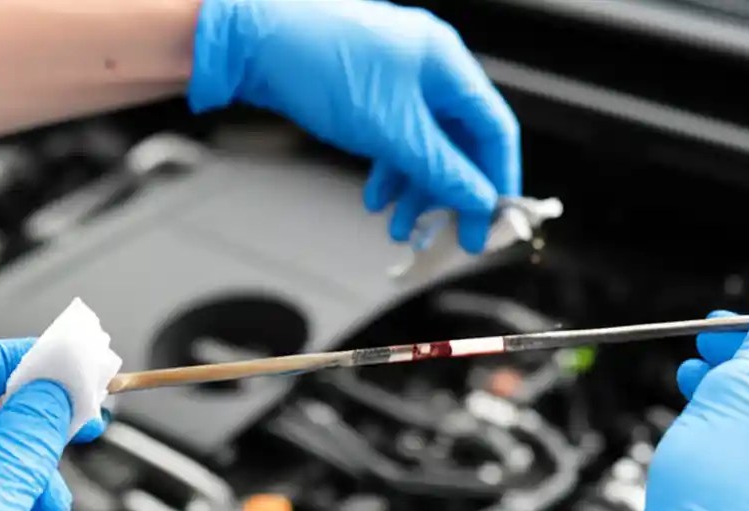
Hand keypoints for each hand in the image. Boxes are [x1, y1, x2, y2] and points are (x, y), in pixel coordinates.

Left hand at [189, 0, 520, 252]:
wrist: (250, 39)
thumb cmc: (322, 63)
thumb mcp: (394, 132)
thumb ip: (442, 170)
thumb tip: (479, 200)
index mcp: (447, 64)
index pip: (494, 129)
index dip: (497, 179)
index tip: (490, 222)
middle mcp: (428, 67)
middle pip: (459, 141)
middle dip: (450, 191)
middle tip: (446, 233)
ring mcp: (396, 77)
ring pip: (424, 144)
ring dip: (416, 189)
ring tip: (398, 225)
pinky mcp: (367, 90)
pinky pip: (395, 137)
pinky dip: (390, 170)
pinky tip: (376, 198)